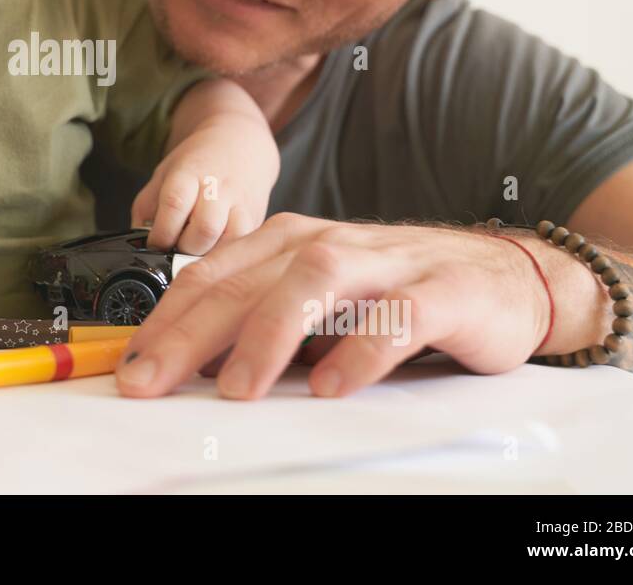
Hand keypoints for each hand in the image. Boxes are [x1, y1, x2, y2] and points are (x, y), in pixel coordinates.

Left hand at [115, 212, 549, 398]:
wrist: (503, 276)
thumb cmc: (395, 291)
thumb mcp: (316, 301)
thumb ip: (258, 321)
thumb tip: (185, 364)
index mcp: (288, 243)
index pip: (209, 278)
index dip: (163, 322)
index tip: (129, 369)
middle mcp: (327, 244)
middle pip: (246, 282)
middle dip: (190, 334)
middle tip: (153, 382)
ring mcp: (383, 263)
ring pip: (312, 283)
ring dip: (268, 335)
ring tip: (238, 389)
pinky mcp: (438, 290)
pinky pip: (394, 317)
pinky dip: (359, 350)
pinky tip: (331, 387)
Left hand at [131, 120, 279, 254]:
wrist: (241, 144)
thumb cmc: (198, 163)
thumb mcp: (164, 174)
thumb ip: (147, 207)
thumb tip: (138, 242)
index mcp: (190, 173)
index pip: (175, 204)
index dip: (161, 233)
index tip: (155, 244)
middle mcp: (218, 188)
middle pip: (204, 230)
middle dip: (185, 248)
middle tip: (177, 248)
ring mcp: (241, 204)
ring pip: (228, 242)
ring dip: (208, 255)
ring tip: (197, 251)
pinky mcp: (257, 219)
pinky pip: (244, 246)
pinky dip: (228, 255)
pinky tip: (216, 251)